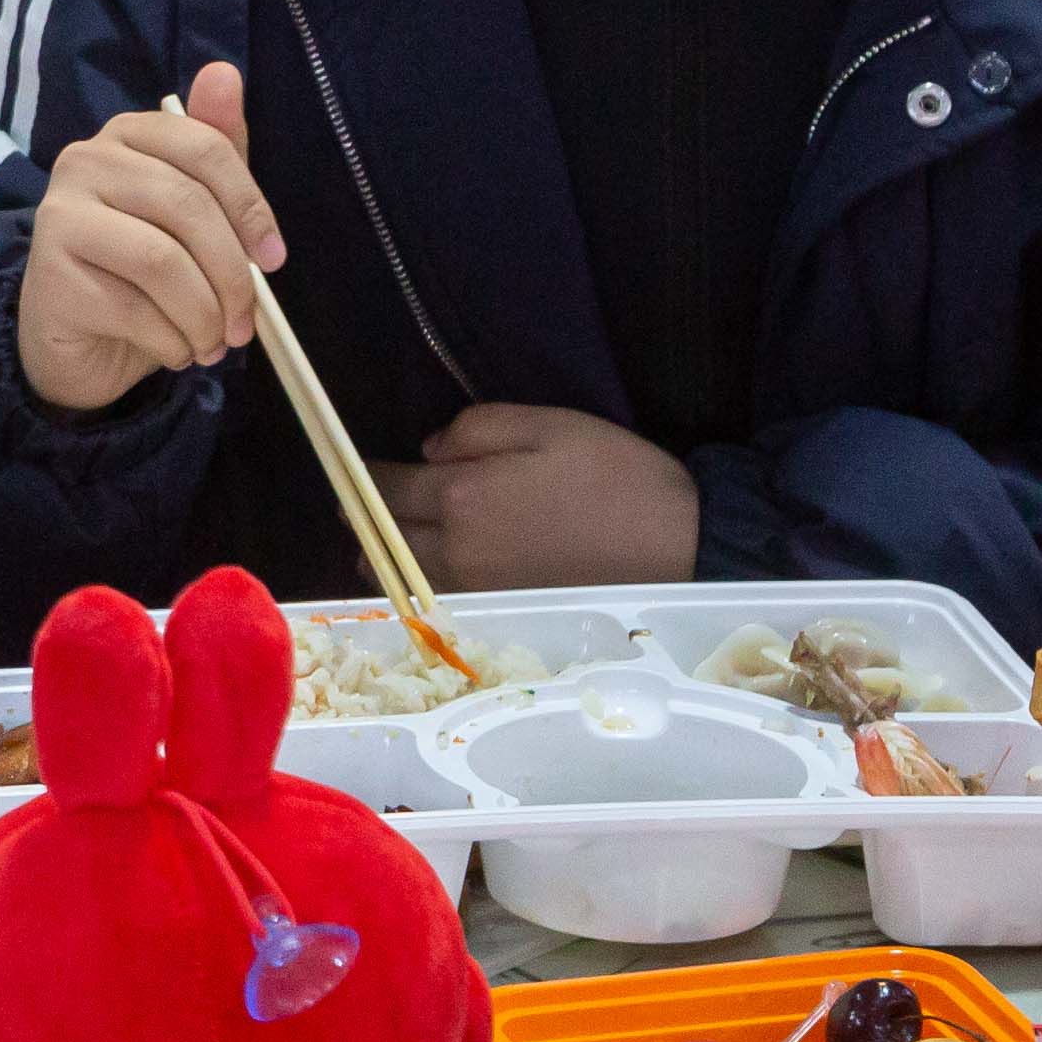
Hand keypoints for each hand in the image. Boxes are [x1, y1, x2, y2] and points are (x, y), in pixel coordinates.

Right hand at [16, 62, 280, 415]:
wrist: (73, 340)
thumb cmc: (139, 270)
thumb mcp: (190, 211)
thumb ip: (216, 150)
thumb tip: (225, 71)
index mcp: (126, 134)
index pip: (206, 149)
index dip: (250, 207)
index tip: (273, 259)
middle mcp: (84, 161)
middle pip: (187, 205)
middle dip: (232, 275)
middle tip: (245, 325)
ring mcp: (60, 216)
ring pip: (163, 261)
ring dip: (205, 316)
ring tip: (212, 344)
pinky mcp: (50, 275)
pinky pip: (135, 309)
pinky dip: (172, 342)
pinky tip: (174, 351)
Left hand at [370, 402, 700, 593]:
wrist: (681, 547)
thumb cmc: (617, 477)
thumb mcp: (548, 425)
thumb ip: (476, 428)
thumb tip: (428, 449)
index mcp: (460, 498)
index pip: (380, 489)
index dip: (363, 475)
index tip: (360, 467)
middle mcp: (455, 553)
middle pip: (376, 543)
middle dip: (368, 520)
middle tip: (378, 502)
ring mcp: (475, 592)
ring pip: (399, 580)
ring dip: (389, 557)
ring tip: (404, 536)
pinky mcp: (498, 615)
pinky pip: (435, 601)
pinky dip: (422, 585)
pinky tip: (440, 566)